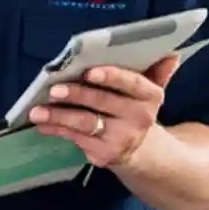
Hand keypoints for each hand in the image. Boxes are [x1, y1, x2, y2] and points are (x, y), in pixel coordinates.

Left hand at [29, 56, 180, 167]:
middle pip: (103, 103)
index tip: (89, 71)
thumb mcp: (149, 90)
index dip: (111, 77)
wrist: (139, 149)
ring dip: (59, 117)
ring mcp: (122, 139)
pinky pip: (77, 139)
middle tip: (53, 89)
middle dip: (76, 95)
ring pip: (86, 124)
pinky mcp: (105, 155)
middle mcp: (140, 119)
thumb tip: (172, 54)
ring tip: (37, 111)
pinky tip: (42, 124)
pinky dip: (57, 130)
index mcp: (151, 97)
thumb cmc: (135, 109)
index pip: (132, 83)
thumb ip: (156, 71)